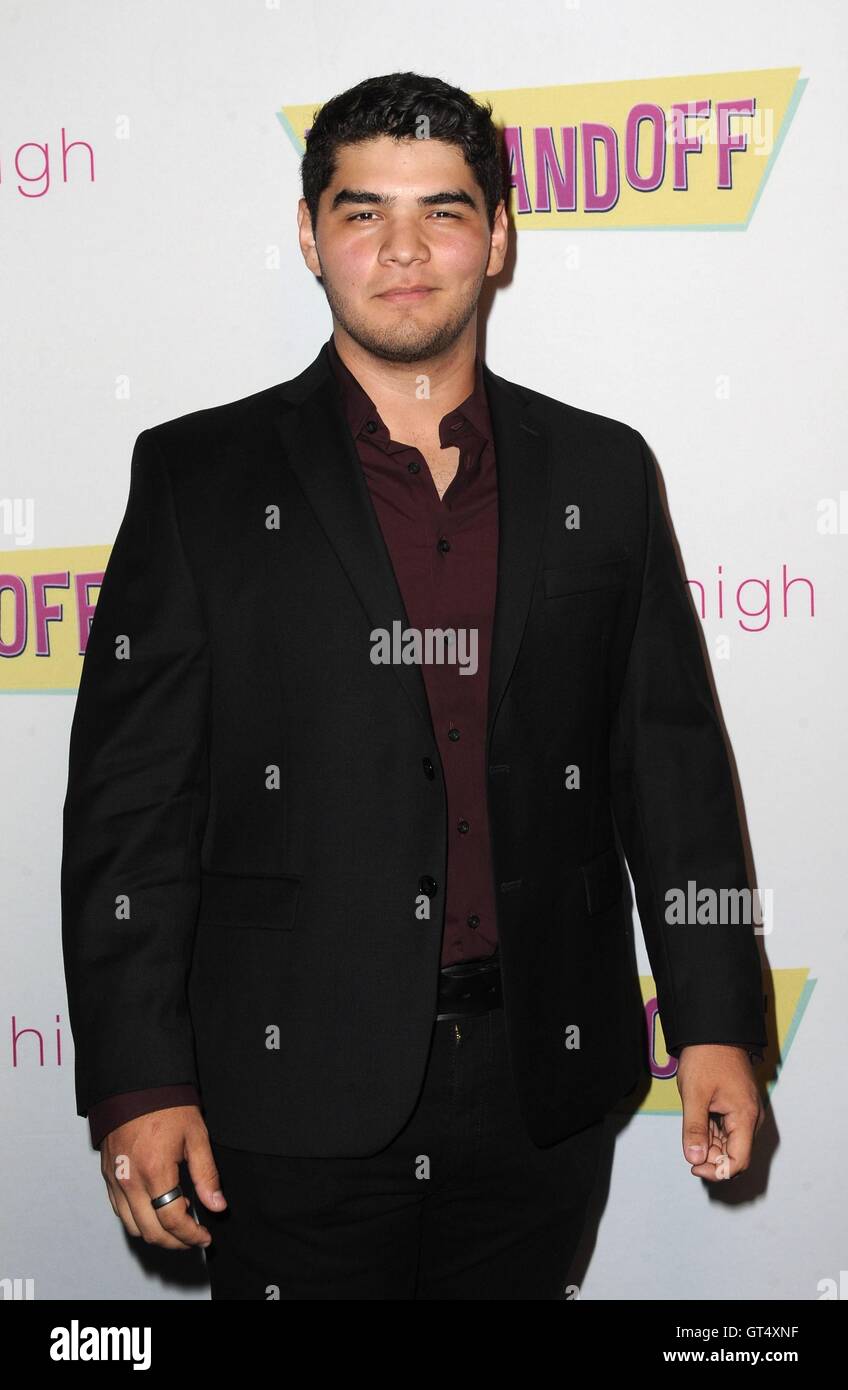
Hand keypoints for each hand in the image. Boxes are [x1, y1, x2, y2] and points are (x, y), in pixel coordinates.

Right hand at [100, 1105, 226, 1248]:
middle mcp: (130, 1181)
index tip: (205, 1237)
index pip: (172, 1221)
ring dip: (156, 1233)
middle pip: (151, 1232)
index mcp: (154, 1172)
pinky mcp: (107, 1175)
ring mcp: (115, 1180)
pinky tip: (157, 1206)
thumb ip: (206, 1175)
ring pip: (132, 1226)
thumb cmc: (168, 1106)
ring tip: (177, 1219)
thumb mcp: (196, 1137)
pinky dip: (138, 1219)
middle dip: (175, 1241)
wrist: (136, 1085)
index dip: (191, 1235)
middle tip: (193, 1236)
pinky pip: (119, 1210)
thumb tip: (217, 1206)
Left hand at [676, 1044, 763, 1181]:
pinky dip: (713, 1135)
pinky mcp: (738, 1107)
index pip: (738, 1161)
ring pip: (731, 1144)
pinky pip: (728, 1130)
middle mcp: (751, 1118)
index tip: (694, 1167)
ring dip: (712, 1148)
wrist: (713, 1031)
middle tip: (689, 1151)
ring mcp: (745, 1112)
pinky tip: (699, 1128)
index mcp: (745, 1117)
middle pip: (735, 1155)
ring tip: (692, 1136)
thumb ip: (695, 1129)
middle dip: (713, 1160)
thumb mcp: (694, 1094)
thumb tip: (694, 1160)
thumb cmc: (705, 1058)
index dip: (717, 1171)